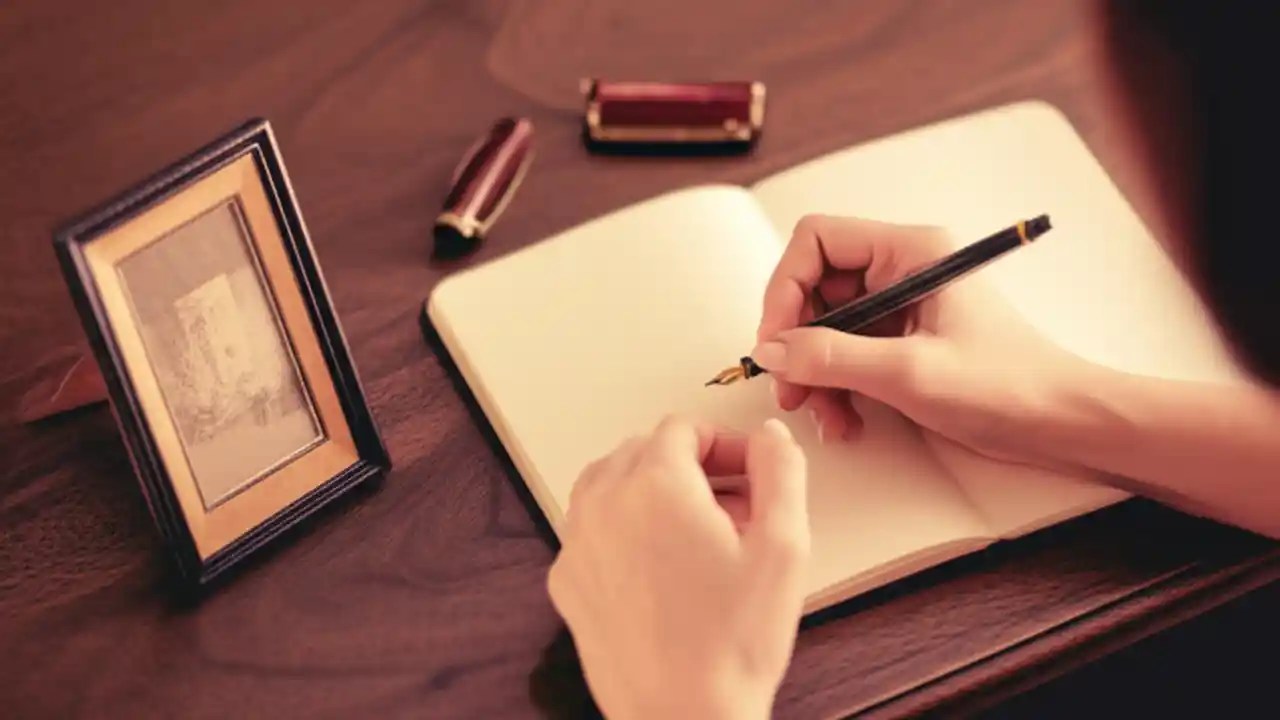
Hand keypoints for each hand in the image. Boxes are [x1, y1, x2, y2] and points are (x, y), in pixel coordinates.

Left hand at [547, 416, 808, 719]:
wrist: (683, 717)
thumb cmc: (732, 642)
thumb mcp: (784, 547)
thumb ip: (781, 473)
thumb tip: (771, 438)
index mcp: (656, 484)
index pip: (683, 428)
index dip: (725, 443)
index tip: (750, 471)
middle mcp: (605, 503)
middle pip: (643, 449)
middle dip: (691, 465)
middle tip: (735, 505)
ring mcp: (577, 543)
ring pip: (608, 481)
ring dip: (650, 488)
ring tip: (695, 530)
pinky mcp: (566, 581)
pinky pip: (590, 528)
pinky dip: (622, 528)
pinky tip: (660, 565)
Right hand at [754, 215, 1086, 465]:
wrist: (1061, 422)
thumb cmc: (1007, 385)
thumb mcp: (909, 372)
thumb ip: (832, 357)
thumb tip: (770, 351)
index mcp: (909, 251)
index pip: (817, 241)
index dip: (785, 287)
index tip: (774, 341)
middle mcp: (901, 271)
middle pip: (814, 287)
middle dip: (796, 341)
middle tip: (790, 388)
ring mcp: (902, 308)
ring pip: (825, 328)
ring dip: (813, 373)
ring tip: (822, 416)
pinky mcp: (903, 343)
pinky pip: (847, 355)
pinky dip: (836, 388)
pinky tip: (846, 422)